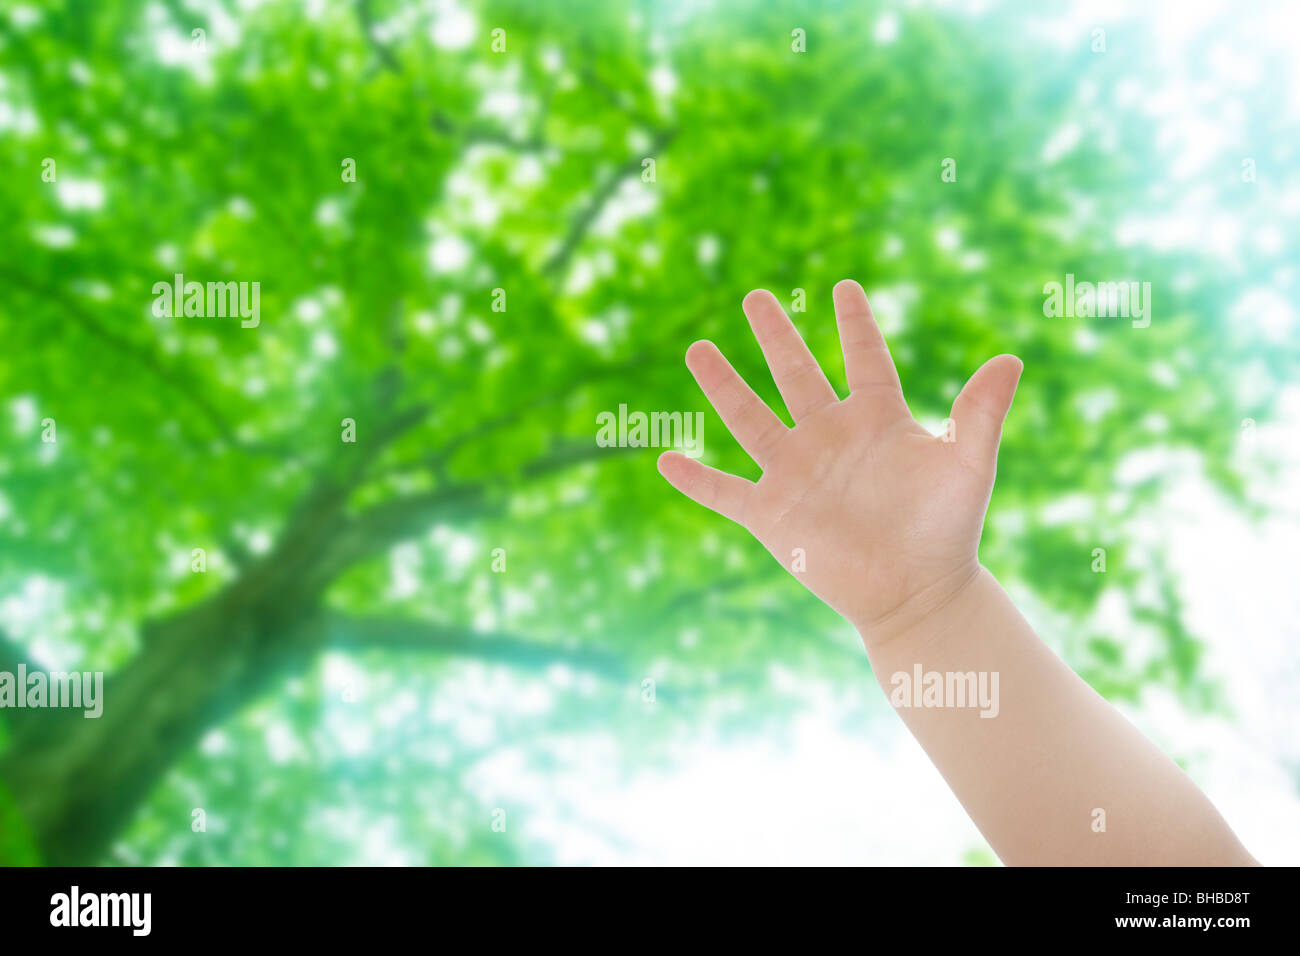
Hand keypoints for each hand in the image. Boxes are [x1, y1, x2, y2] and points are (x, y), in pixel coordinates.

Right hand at [657, 280, 1022, 642]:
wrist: (916, 594)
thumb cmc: (947, 529)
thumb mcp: (967, 465)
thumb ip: (980, 413)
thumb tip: (1011, 358)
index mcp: (877, 420)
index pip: (864, 360)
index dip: (856, 326)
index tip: (844, 289)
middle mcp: (830, 438)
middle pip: (795, 375)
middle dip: (775, 336)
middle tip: (754, 296)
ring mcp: (796, 474)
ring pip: (750, 418)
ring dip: (724, 385)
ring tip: (697, 349)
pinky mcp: (772, 514)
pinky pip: (725, 492)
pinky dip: (695, 479)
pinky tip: (664, 458)